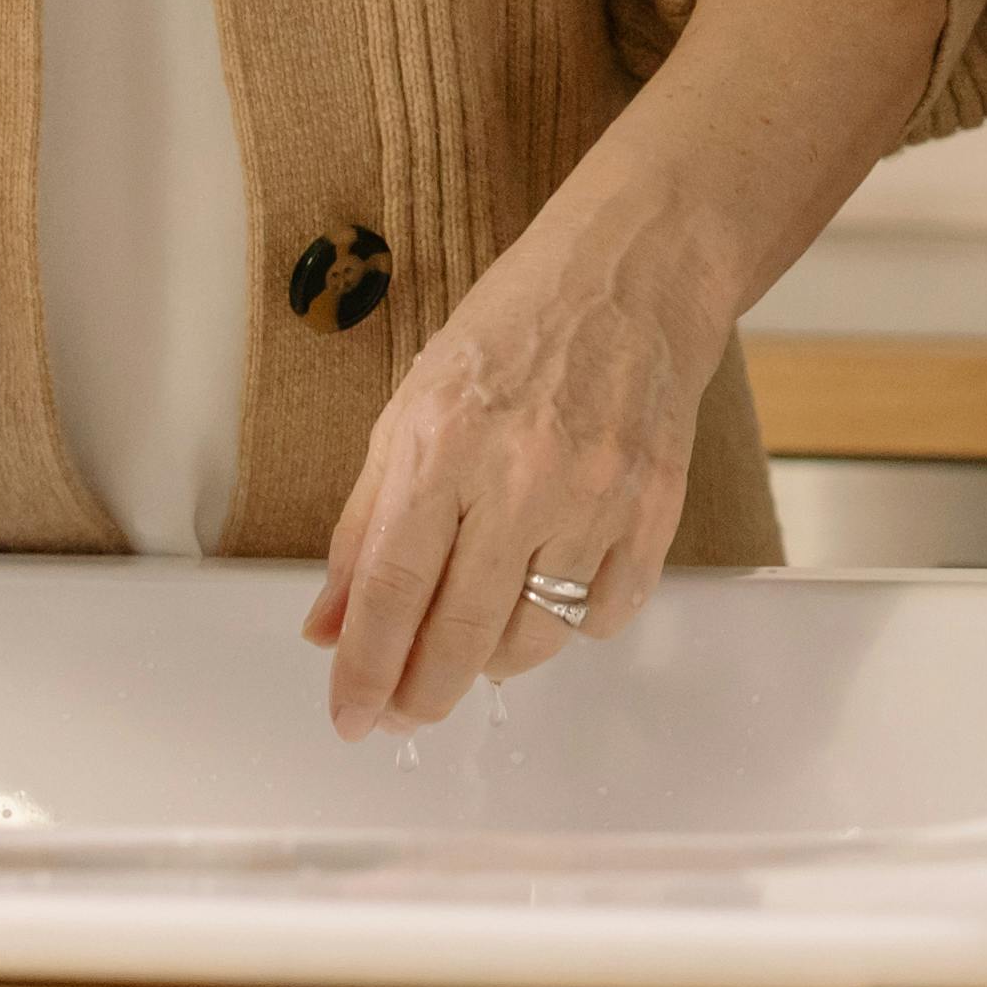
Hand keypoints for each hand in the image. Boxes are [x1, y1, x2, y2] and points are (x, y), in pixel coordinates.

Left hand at [302, 188, 737, 736]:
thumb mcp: (411, 406)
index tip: (351, 715)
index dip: (363, 668)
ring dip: (494, 660)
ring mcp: (596, 495)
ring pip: (536, 637)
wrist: (637, 271)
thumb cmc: (518, 324)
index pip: (388, 589)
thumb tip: (330, 624)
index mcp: (442, 442)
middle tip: (404, 712)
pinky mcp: (656, 506)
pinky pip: (607, 613)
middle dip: (422, 694)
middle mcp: (521, 475)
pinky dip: (573, 623)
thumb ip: (365, 522)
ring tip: (477, 640)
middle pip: (460, 632)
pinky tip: (551, 592)